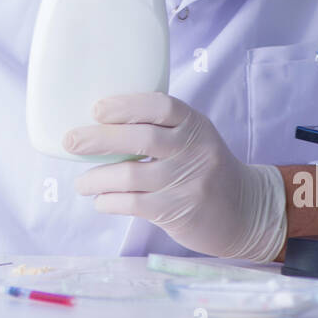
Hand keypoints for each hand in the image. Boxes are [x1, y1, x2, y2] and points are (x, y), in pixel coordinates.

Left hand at [67, 93, 286, 261]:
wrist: (247, 211)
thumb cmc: (205, 168)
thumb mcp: (194, 139)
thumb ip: (161, 129)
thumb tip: (99, 125)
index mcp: (195, 125)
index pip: (162, 106)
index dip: (127, 105)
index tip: (97, 109)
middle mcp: (194, 150)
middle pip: (141, 138)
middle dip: (100, 139)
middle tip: (71, 141)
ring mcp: (188, 182)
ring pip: (131, 175)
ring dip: (97, 178)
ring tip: (81, 182)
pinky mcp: (179, 211)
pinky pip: (134, 204)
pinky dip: (110, 201)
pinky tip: (100, 200)